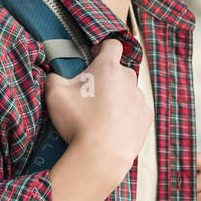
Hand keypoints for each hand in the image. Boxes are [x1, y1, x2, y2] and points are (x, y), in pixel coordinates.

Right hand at [44, 37, 150, 188]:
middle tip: (89, 94)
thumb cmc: (78, 123)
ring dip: (117, 95)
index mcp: (108, 68)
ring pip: (127, 90)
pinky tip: (112, 125)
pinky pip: (136, 108)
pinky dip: (126, 113)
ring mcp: (139, 98)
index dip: (101, 48)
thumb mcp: (54, 94)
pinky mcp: (146, 117)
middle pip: (119, 70)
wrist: (101, 156)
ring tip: (100, 113)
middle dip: (105, 77)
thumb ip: (53, 76)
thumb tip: (55, 73)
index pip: (112, 44)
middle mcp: (128, 79)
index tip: (92, 57)